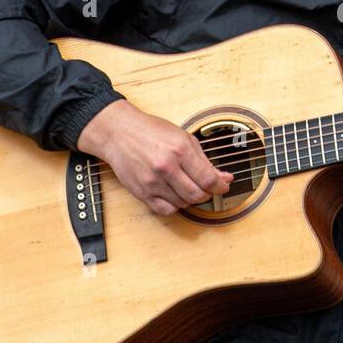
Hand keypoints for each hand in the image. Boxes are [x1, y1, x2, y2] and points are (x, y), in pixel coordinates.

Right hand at [77, 100, 232, 215]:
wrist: (119, 133)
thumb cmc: (151, 131)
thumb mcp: (183, 137)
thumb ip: (204, 160)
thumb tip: (223, 177)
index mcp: (179, 150)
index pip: (208, 179)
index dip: (220, 187)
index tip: (223, 187)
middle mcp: (166, 167)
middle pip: (197, 195)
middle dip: (207, 194)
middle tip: (206, 187)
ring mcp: (152, 182)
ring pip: (183, 204)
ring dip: (190, 199)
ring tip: (188, 186)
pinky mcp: (142, 193)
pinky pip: (165, 210)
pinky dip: (175, 206)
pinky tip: (175, 195)